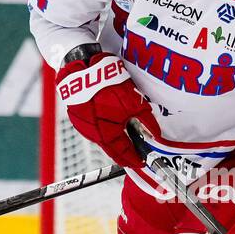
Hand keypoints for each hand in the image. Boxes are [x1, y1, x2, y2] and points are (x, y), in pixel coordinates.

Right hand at [55, 49, 157, 170]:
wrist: (81, 71)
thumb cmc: (106, 87)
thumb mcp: (134, 103)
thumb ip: (147, 121)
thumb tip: (156, 133)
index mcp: (107, 136)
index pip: (123, 154)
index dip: (134, 159)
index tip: (141, 162)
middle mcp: (94, 135)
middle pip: (112, 149)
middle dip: (124, 152)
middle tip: (134, 155)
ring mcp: (84, 126)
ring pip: (102, 138)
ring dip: (113, 140)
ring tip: (125, 139)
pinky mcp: (78, 116)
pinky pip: (94, 128)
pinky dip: (104, 129)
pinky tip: (110, 123)